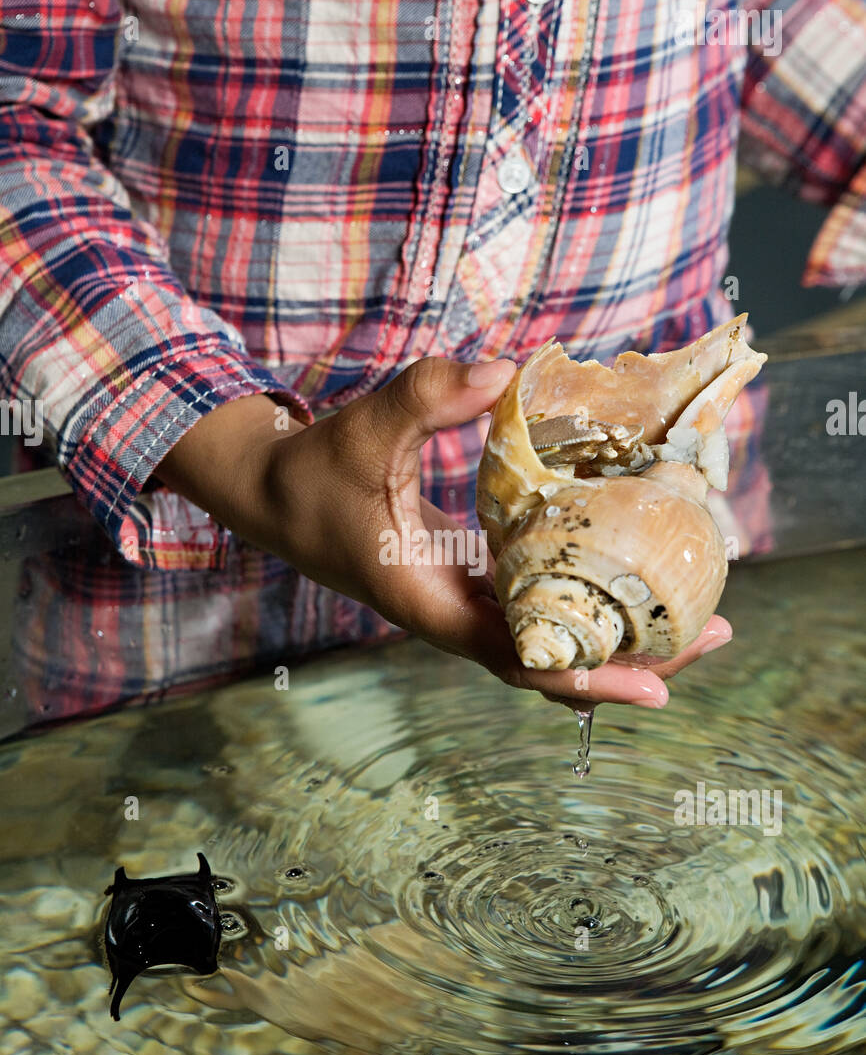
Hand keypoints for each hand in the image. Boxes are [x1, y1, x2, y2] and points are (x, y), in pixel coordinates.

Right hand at [154, 355, 732, 708]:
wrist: (274, 495)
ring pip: (549, 644)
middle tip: (714, 636)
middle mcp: (451, 617)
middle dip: (631, 664)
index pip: (517, 657)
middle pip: (552, 664)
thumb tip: (505, 368)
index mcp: (426, 601)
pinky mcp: (469, 585)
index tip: (653, 686)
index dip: (585, 676)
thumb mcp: (364, 430)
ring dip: (618, 641)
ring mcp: (462, 605)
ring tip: (695, 622)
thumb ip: (426, 396)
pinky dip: (587, 611)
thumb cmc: (314, 472)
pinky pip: (538, 614)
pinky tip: (631, 586)